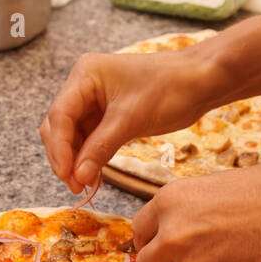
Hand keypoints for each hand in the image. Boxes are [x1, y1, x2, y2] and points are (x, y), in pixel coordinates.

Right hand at [39, 47, 222, 192]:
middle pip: (59, 126)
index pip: (60, 115)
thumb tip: (77, 176)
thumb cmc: (170, 88)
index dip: (59, 148)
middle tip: (75, 185)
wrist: (201, 82)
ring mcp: (94, 101)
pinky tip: (93, 176)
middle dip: (64, 157)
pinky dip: (89, 158)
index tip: (66, 174)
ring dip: (76, 161)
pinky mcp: (107, 115)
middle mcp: (84, 85)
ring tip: (84, 185)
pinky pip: (89, 140)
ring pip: (72, 136)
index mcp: (85, 75)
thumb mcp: (131, 119)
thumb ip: (100, 148)